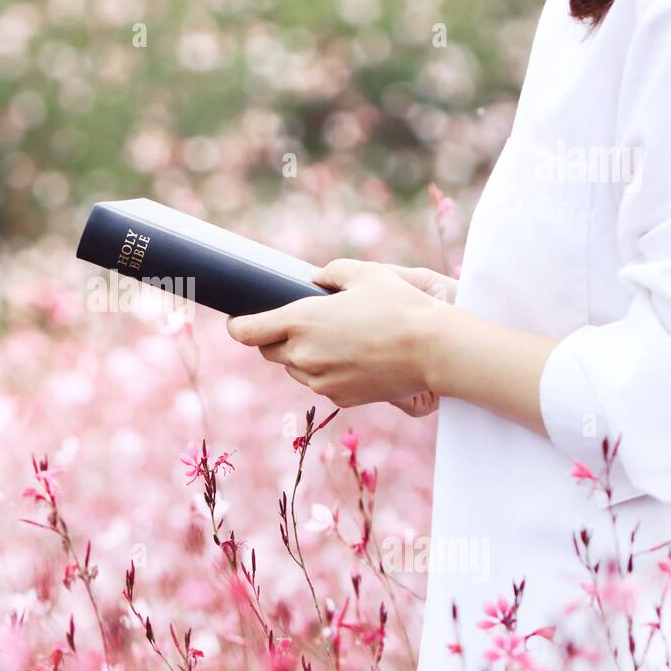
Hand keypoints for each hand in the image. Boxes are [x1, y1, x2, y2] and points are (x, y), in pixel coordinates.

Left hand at [226, 259, 444, 411]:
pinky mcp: (339, 398)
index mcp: (300, 321)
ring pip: (295, 369)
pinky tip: (353, 357)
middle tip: (296, 325)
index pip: (246, 332)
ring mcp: (320, 381)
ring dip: (302, 356)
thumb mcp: (365, 273)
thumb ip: (332, 273)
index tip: (237, 322)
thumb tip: (315, 280)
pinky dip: (326, 372)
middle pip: (269, 352)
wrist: (433, 350)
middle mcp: (303, 355)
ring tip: (334, 339)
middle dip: (275, 338)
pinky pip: (320, 383)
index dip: (237, 326)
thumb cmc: (399, 305)